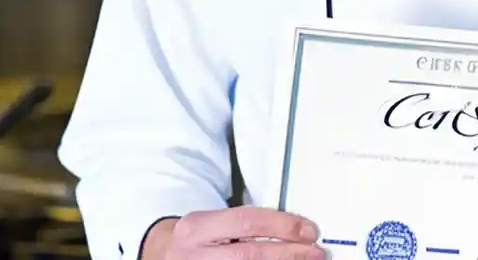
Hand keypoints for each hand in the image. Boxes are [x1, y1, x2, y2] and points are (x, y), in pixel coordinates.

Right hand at [142, 208, 323, 259]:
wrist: (162, 257)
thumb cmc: (198, 240)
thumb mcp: (212, 224)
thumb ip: (243, 225)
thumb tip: (292, 229)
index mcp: (197, 226)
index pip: (247, 221)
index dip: (282, 226)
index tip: (308, 230)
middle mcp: (194, 253)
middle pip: (249, 253)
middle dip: (287, 253)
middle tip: (315, 252)